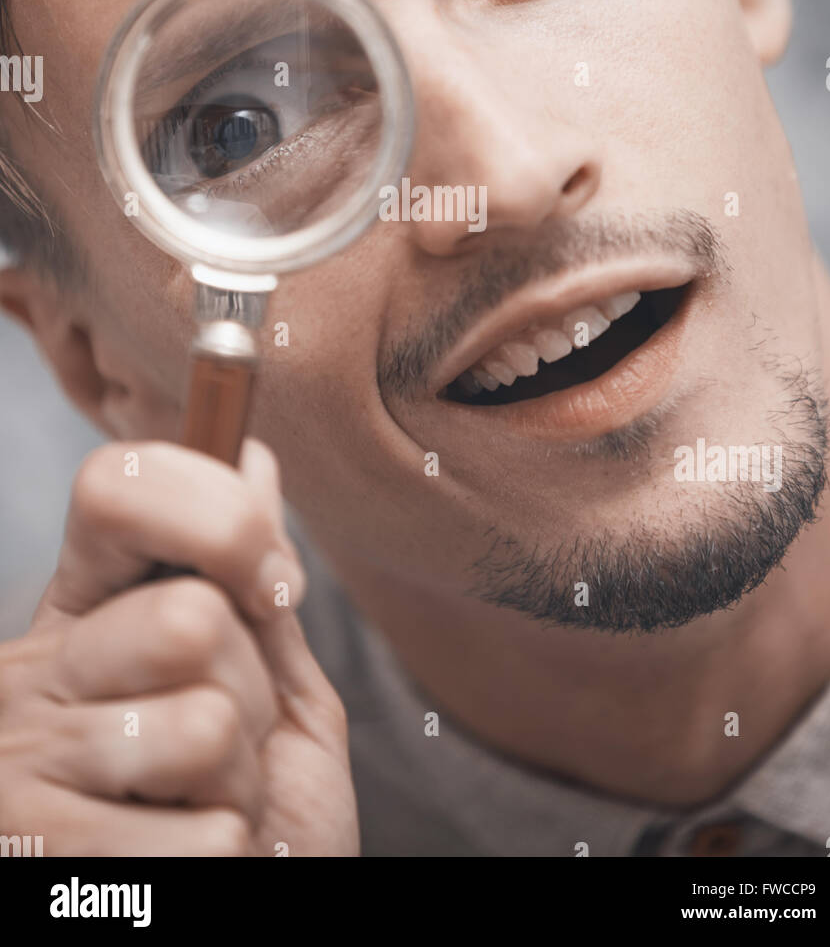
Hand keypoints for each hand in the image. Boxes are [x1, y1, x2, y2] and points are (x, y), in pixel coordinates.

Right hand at [0, 439, 358, 855]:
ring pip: (204, 724)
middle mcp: (31, 676)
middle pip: (189, 615)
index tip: (274, 587)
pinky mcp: (43, 860)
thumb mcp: (262, 680)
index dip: (217, 518)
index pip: (114, 488)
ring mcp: (21, 772)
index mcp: (82, 616)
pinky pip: (207, 835)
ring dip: (242, 784)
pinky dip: (229, 858)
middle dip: (251, 690)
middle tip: (228, 746)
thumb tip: (250, 457)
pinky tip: (180, 866)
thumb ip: (251, 584)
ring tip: (203, 810)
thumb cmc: (252, 802)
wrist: (244, 911)